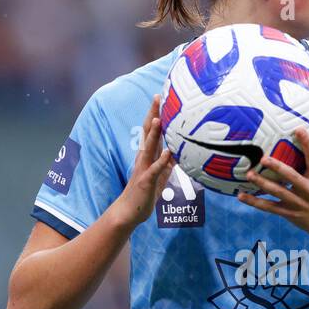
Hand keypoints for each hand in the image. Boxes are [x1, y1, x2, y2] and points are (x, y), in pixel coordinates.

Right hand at [112, 95, 175, 227]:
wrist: (130, 212)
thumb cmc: (146, 193)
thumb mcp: (161, 176)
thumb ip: (168, 163)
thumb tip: (178, 152)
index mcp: (148, 155)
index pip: (153, 130)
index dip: (157, 113)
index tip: (162, 96)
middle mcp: (144, 158)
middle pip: (148, 132)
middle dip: (153, 114)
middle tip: (157, 96)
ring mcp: (144, 169)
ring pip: (149, 147)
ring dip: (155, 133)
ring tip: (160, 118)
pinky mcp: (146, 182)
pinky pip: (154, 170)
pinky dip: (161, 161)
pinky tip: (168, 153)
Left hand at [237, 115, 308, 244]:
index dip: (307, 144)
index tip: (298, 129)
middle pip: (293, 178)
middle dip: (279, 168)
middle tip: (264, 158)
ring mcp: (298, 203)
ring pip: (278, 193)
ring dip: (262, 185)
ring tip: (248, 174)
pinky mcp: (288, 213)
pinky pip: (269, 207)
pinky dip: (254, 202)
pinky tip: (241, 195)